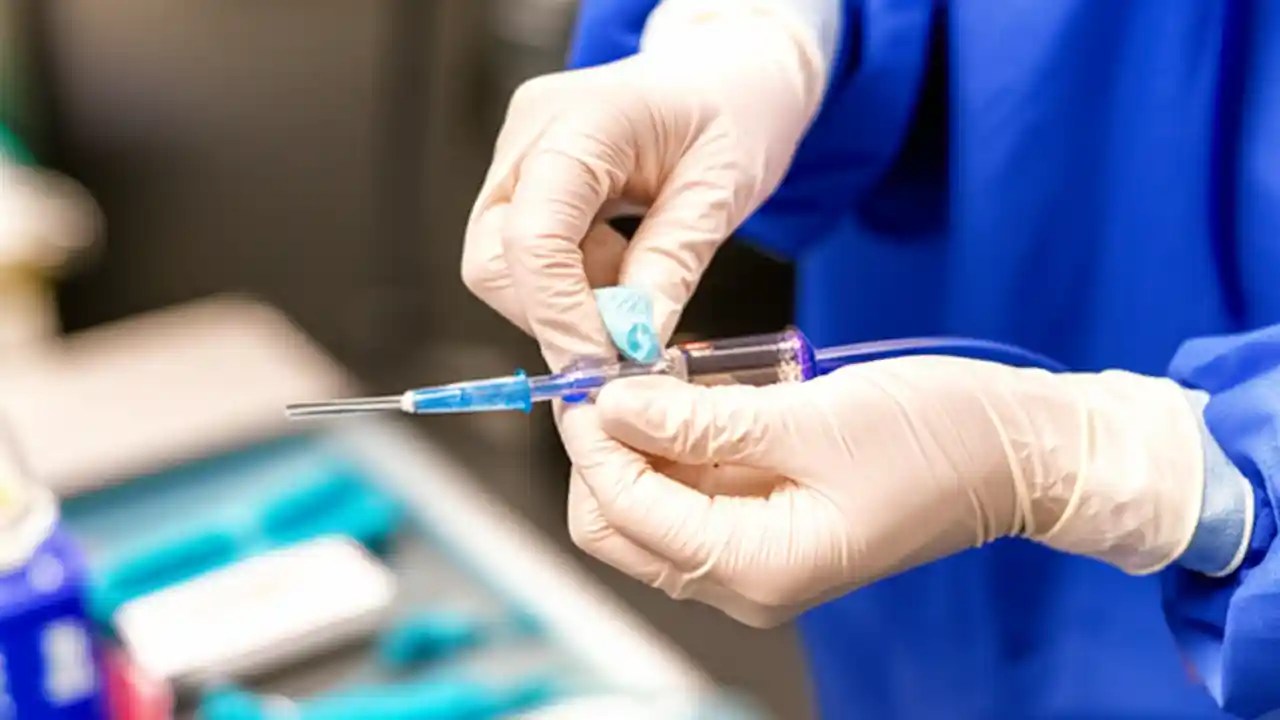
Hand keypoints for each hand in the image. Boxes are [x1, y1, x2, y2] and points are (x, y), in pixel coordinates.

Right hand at [460, 2, 825, 368]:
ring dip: (567, 300)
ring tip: (637, 279)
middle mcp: (532, 135)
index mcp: (583, 121)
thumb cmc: (735, 109)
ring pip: (501, 265)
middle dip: (553, 314)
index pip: (534, 237)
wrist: (728, 73)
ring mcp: (520, 155)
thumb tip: (632, 341)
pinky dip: (572, 283)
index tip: (601, 368)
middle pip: (494, 258)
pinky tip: (622, 261)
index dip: (560, 315)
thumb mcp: (724, 188)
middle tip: (626, 335)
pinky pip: (524, 255)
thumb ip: (673, 263)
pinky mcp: (525, 180)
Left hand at [562, 356, 1204, 627]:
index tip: (586, 373)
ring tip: (665, 370)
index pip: (622, 512)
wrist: (1018, 452)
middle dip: (607, 448)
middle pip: (620, 522)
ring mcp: (755, 553)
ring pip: (650, 503)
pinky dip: (682, 437)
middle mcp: (745, 579)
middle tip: (620, 373)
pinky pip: (694, 487)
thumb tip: (611, 406)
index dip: (592, 441)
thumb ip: (701, 419)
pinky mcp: (768, 521)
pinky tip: (699, 386)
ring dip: (643, 437)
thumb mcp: (811, 418)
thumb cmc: (937, 438)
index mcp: (757, 568)